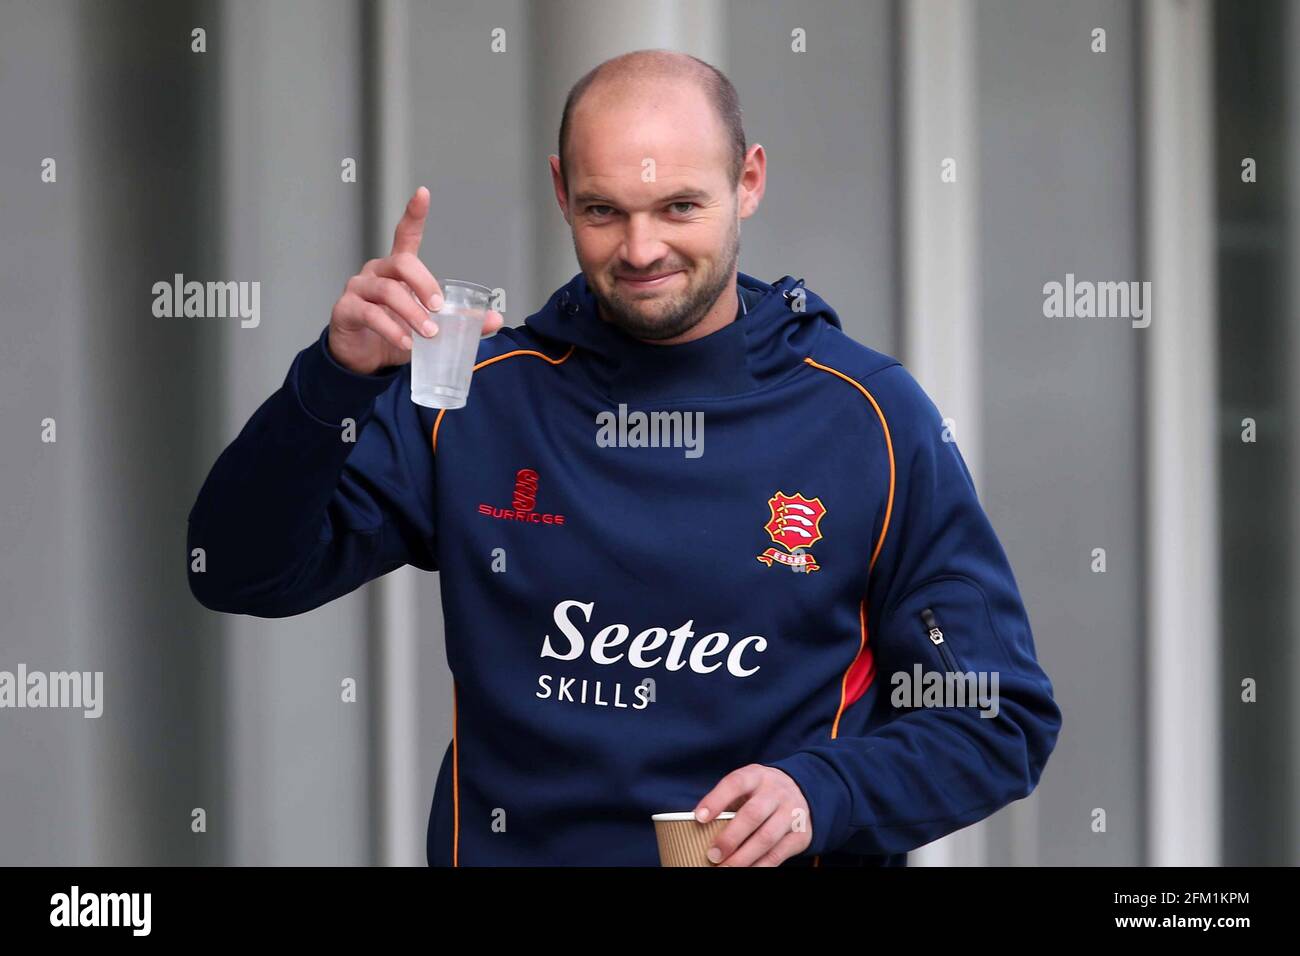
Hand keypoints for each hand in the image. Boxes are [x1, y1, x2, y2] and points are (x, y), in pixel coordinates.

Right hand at [327, 186, 504, 374]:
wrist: (364, 358)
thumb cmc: (396, 333)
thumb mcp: (431, 326)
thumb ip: (461, 321)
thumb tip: (496, 320)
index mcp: (398, 269)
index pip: (405, 234)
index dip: (414, 214)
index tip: (423, 193)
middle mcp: (377, 272)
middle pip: (402, 263)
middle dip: (425, 284)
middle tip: (438, 308)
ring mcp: (359, 288)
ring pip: (387, 291)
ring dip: (412, 313)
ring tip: (428, 333)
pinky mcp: (346, 309)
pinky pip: (370, 315)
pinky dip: (392, 330)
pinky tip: (405, 343)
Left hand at [693, 764, 812, 865]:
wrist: (802, 791)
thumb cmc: (761, 793)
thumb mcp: (746, 788)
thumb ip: (726, 803)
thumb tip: (695, 826)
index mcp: (756, 776)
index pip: (735, 783)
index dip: (716, 800)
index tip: (698, 818)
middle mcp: (776, 792)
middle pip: (753, 814)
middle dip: (730, 837)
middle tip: (712, 855)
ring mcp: (792, 813)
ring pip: (766, 837)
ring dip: (743, 857)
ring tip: (725, 868)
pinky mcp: (801, 834)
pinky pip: (778, 854)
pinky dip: (759, 866)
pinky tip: (746, 870)